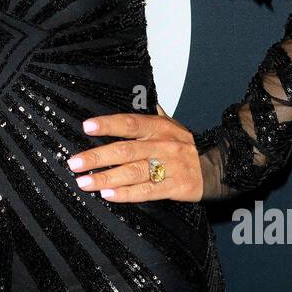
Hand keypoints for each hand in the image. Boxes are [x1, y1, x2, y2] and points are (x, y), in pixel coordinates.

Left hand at [66, 103, 203, 202]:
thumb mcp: (171, 125)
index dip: (108, 124)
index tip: (87, 126)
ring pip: (133, 172)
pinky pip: (147, 191)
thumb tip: (134, 97)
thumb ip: (149, 115)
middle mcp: (163, 145)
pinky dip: (126, 194)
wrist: (216, 167)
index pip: (130, 123)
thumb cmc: (185, 146)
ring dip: (106, 178)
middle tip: (75, 163)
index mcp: (159, 127)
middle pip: (126, 150)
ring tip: (84, 182)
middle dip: (97, 157)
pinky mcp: (174, 186)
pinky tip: (108, 194)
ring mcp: (169, 167)